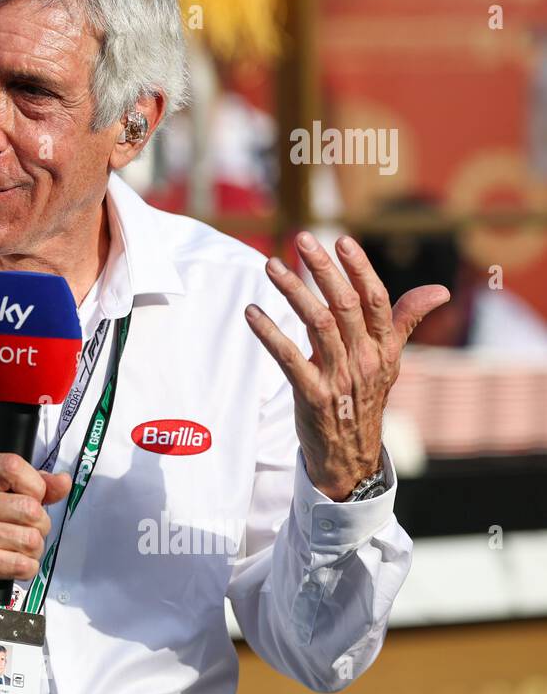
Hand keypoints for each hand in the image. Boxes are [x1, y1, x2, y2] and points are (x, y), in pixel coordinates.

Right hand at [0, 453, 70, 612]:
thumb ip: (25, 486)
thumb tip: (63, 481)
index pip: (13, 466)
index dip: (35, 485)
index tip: (33, 498)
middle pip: (30, 507)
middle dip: (38, 525)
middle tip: (23, 532)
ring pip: (31, 538)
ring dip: (33, 550)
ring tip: (16, 550)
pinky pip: (23, 564)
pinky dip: (27, 568)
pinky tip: (11, 565)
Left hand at [244, 232, 449, 500]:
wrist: (350, 455)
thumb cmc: (365, 398)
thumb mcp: (389, 361)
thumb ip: (403, 321)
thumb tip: (440, 290)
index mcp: (384, 348)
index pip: (377, 299)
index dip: (360, 268)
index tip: (341, 241)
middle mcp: (365, 359)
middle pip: (345, 305)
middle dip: (323, 269)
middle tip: (301, 239)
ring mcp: (339, 377)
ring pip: (317, 324)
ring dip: (292, 291)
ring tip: (271, 266)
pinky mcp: (313, 395)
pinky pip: (289, 357)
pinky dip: (269, 333)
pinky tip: (253, 312)